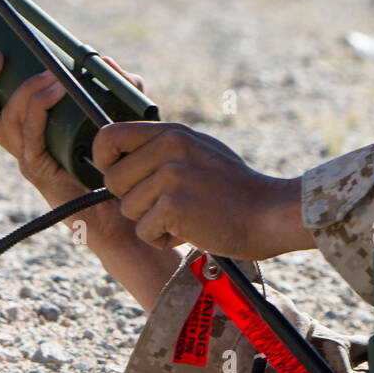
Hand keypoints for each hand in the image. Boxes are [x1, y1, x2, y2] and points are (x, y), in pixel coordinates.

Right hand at [0, 51, 145, 204]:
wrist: (124, 213)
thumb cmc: (121, 165)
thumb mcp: (121, 115)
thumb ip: (118, 86)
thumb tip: (103, 58)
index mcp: (31, 140)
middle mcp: (24, 150)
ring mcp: (30, 162)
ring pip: (9, 120)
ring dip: (26, 90)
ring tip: (49, 71)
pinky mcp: (43, 172)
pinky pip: (32, 136)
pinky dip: (40, 109)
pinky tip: (57, 90)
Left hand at [91, 120, 291, 258]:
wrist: (270, 213)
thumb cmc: (237, 190)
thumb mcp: (201, 151)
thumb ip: (165, 148)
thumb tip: (122, 153)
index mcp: (173, 133)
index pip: (109, 135)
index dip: (103, 159)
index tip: (118, 174)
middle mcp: (168, 148)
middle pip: (113, 181)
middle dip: (134, 200)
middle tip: (168, 204)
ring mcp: (170, 176)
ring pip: (128, 209)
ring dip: (152, 222)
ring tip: (187, 216)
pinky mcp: (172, 206)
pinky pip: (145, 232)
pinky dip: (164, 239)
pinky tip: (192, 230)